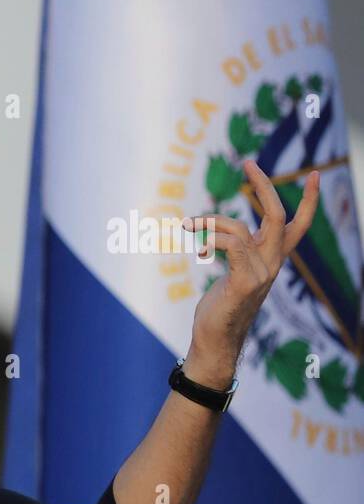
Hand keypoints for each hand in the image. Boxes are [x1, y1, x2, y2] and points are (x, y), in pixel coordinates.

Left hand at [181, 159, 319, 387]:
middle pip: (280, 216)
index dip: (310, 200)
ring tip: (188, 225)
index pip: (299, 225)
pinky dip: (211, 238)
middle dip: (264, 187)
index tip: (315, 174)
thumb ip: (235, 254)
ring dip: (211, 221)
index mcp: (271, 259)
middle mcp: (271, 264)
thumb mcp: (230, 275)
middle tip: (248, 162)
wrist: (214, 341)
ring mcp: (261, 273)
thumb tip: (219, 236)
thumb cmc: (218, 310)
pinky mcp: (245, 282)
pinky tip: (197, 245)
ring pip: (242, 229)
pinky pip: (231, 246)